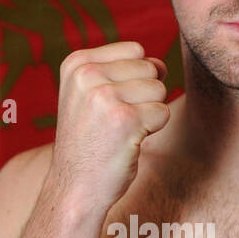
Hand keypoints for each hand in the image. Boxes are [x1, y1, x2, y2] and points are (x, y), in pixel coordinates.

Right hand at [47, 41, 169, 214]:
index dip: (134, 78)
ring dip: (148, 113)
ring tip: (120, 131)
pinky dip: (152, 130)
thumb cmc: (90, 141)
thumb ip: (124, 70)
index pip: (135, 50)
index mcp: (77, 63)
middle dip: (143, 95)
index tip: (108, 104)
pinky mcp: (125, 120)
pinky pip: (163, 112)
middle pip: (150, 68)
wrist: (75, 187)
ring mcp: (105, 96)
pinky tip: (127, 142)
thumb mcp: (91, 95)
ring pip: (159, 89)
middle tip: (115, 121)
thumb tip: (161, 64)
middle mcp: (88, 75)